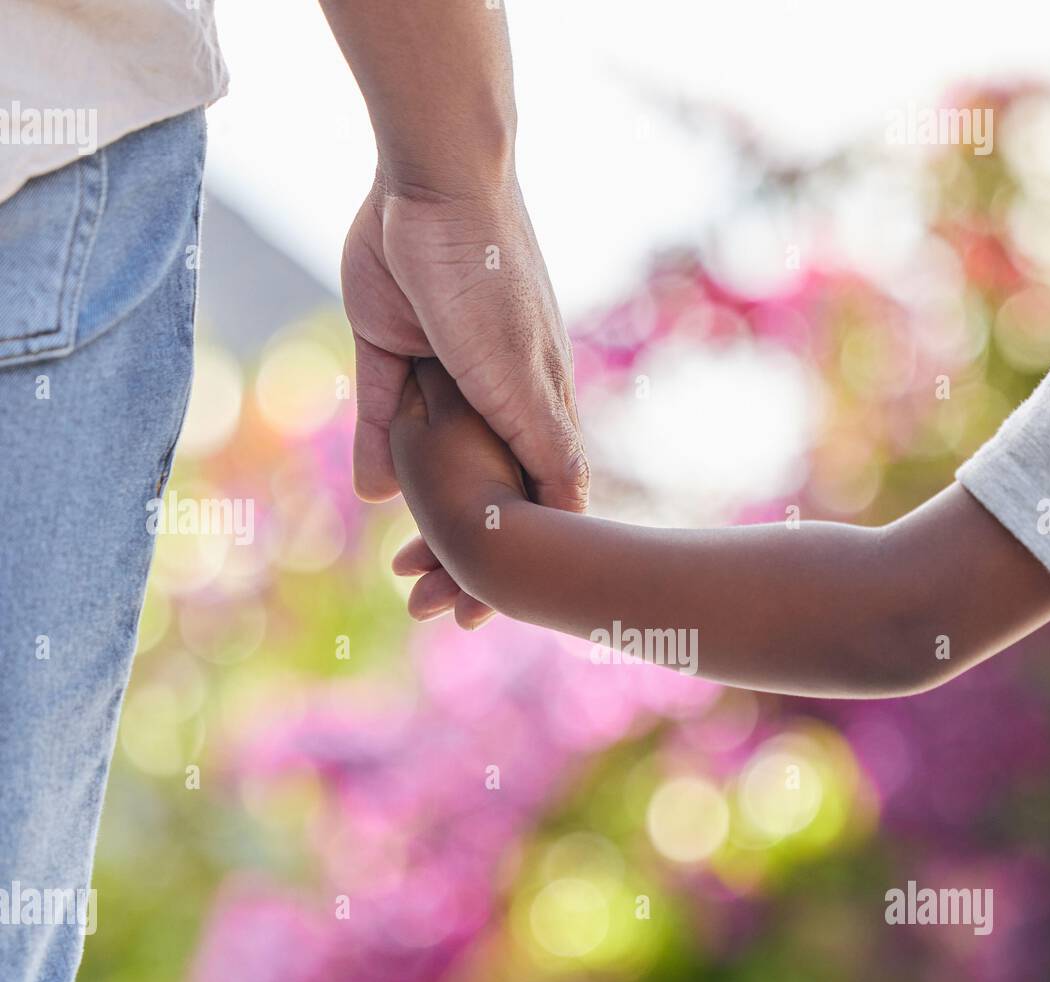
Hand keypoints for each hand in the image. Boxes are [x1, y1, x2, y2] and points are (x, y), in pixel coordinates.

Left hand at [341, 176, 587, 619]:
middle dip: (456, 556)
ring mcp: (443, 377)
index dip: (513, 565)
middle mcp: (493, 400)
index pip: (532, 504)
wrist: (436, 186)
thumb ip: (547, 450)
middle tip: (426, 608)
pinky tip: (373, 495)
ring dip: (417, 516)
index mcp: (538, 411)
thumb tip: (564, 525)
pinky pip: (382, 414)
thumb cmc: (496, 284)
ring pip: (427, 465)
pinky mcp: (392, 348)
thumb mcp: (528, 382)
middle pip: (477, 495)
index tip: (487, 614)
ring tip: (399, 575)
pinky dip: (377, 454)